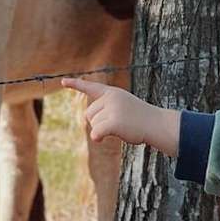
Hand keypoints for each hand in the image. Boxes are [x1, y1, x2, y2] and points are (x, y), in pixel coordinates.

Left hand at [61, 79, 179, 155]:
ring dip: (103, 130)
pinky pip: (96, 133)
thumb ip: (108, 112)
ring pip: (93, 124)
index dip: (76, 84)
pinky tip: (104, 139)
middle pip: (89, 114)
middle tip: (118, 123)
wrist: (156, 124)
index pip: (91, 87)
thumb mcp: (124, 108)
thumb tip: (95, 134)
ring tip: (122, 128)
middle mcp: (110, 98)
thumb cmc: (142, 119)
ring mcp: (112, 109)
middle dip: (98, 122)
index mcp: (112, 93)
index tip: (62, 81)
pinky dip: (98, 138)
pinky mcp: (112, 122)